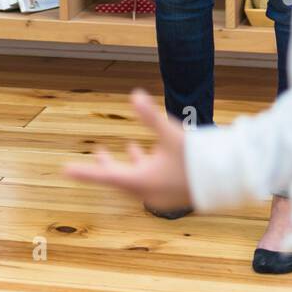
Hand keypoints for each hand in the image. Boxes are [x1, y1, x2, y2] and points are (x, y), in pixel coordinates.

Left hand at [63, 88, 191, 211]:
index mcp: (141, 181)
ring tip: (125, 148)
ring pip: (135, 180)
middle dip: (107, 165)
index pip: (105, 176)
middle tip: (96, 153)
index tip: (65, 171)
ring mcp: (159, 196)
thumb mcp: (170, 134)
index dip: (84, 172)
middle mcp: (147, 192)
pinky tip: (151, 153)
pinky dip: (144, 168)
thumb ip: (150, 116)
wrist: (226, 181)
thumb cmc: (196, 158)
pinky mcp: (171, 194)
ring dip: (127, 164)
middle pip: (119, 178)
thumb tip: (134, 95)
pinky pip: (149, 182)